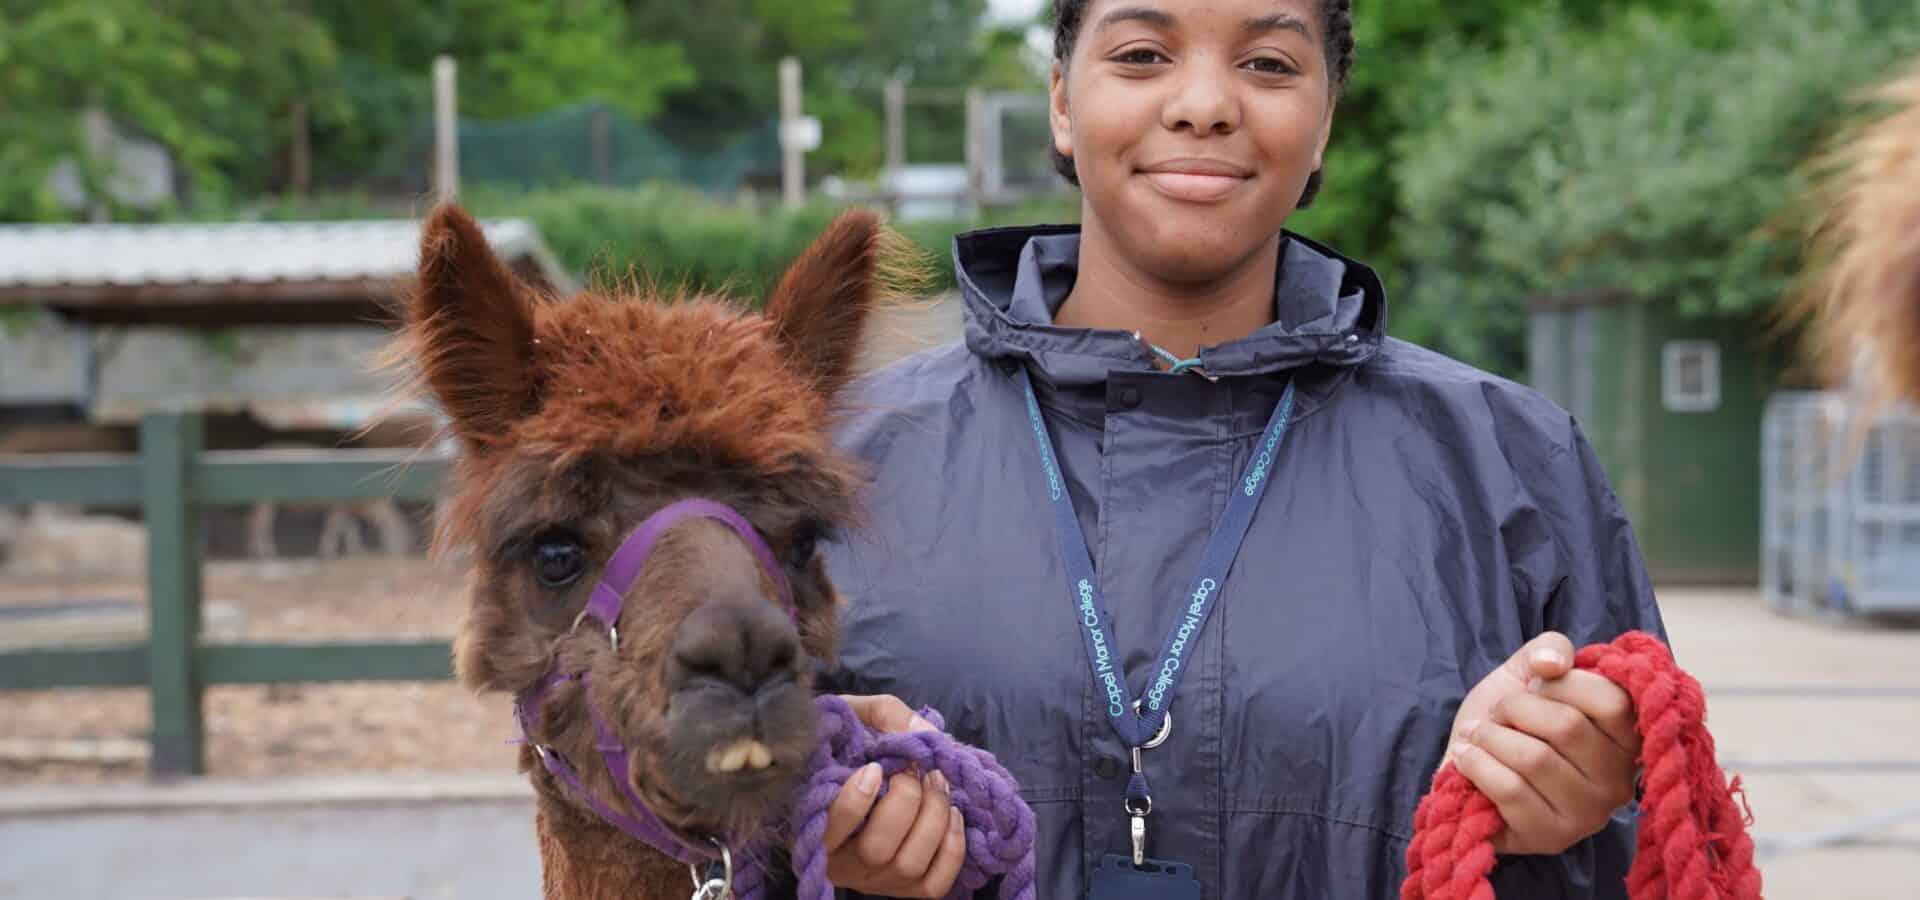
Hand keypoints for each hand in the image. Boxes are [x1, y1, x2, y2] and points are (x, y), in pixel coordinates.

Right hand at [821, 695, 967, 897]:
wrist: (862, 776)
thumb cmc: (851, 747)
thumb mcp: (854, 717)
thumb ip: (882, 714)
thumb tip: (922, 732)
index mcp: (814, 824)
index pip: (831, 827)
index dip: (857, 800)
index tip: (876, 768)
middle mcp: (841, 862)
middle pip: (877, 849)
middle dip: (907, 802)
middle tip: (915, 771)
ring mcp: (875, 879)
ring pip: (908, 865)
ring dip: (933, 818)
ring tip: (938, 784)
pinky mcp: (905, 888)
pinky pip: (934, 884)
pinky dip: (951, 848)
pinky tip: (952, 816)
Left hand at [1446, 633, 1641, 855]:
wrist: (1468, 761)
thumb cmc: (1509, 718)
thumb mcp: (1529, 671)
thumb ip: (1549, 650)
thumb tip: (1552, 663)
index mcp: (1628, 739)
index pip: (1612, 701)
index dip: (1561, 683)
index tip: (1535, 686)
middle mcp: (1618, 782)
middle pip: (1567, 727)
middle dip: (1515, 708)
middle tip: (1498, 713)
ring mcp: (1587, 815)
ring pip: (1534, 759)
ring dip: (1490, 737)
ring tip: (1479, 736)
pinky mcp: (1549, 837)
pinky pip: (1510, 790)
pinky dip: (1477, 765)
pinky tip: (1467, 758)